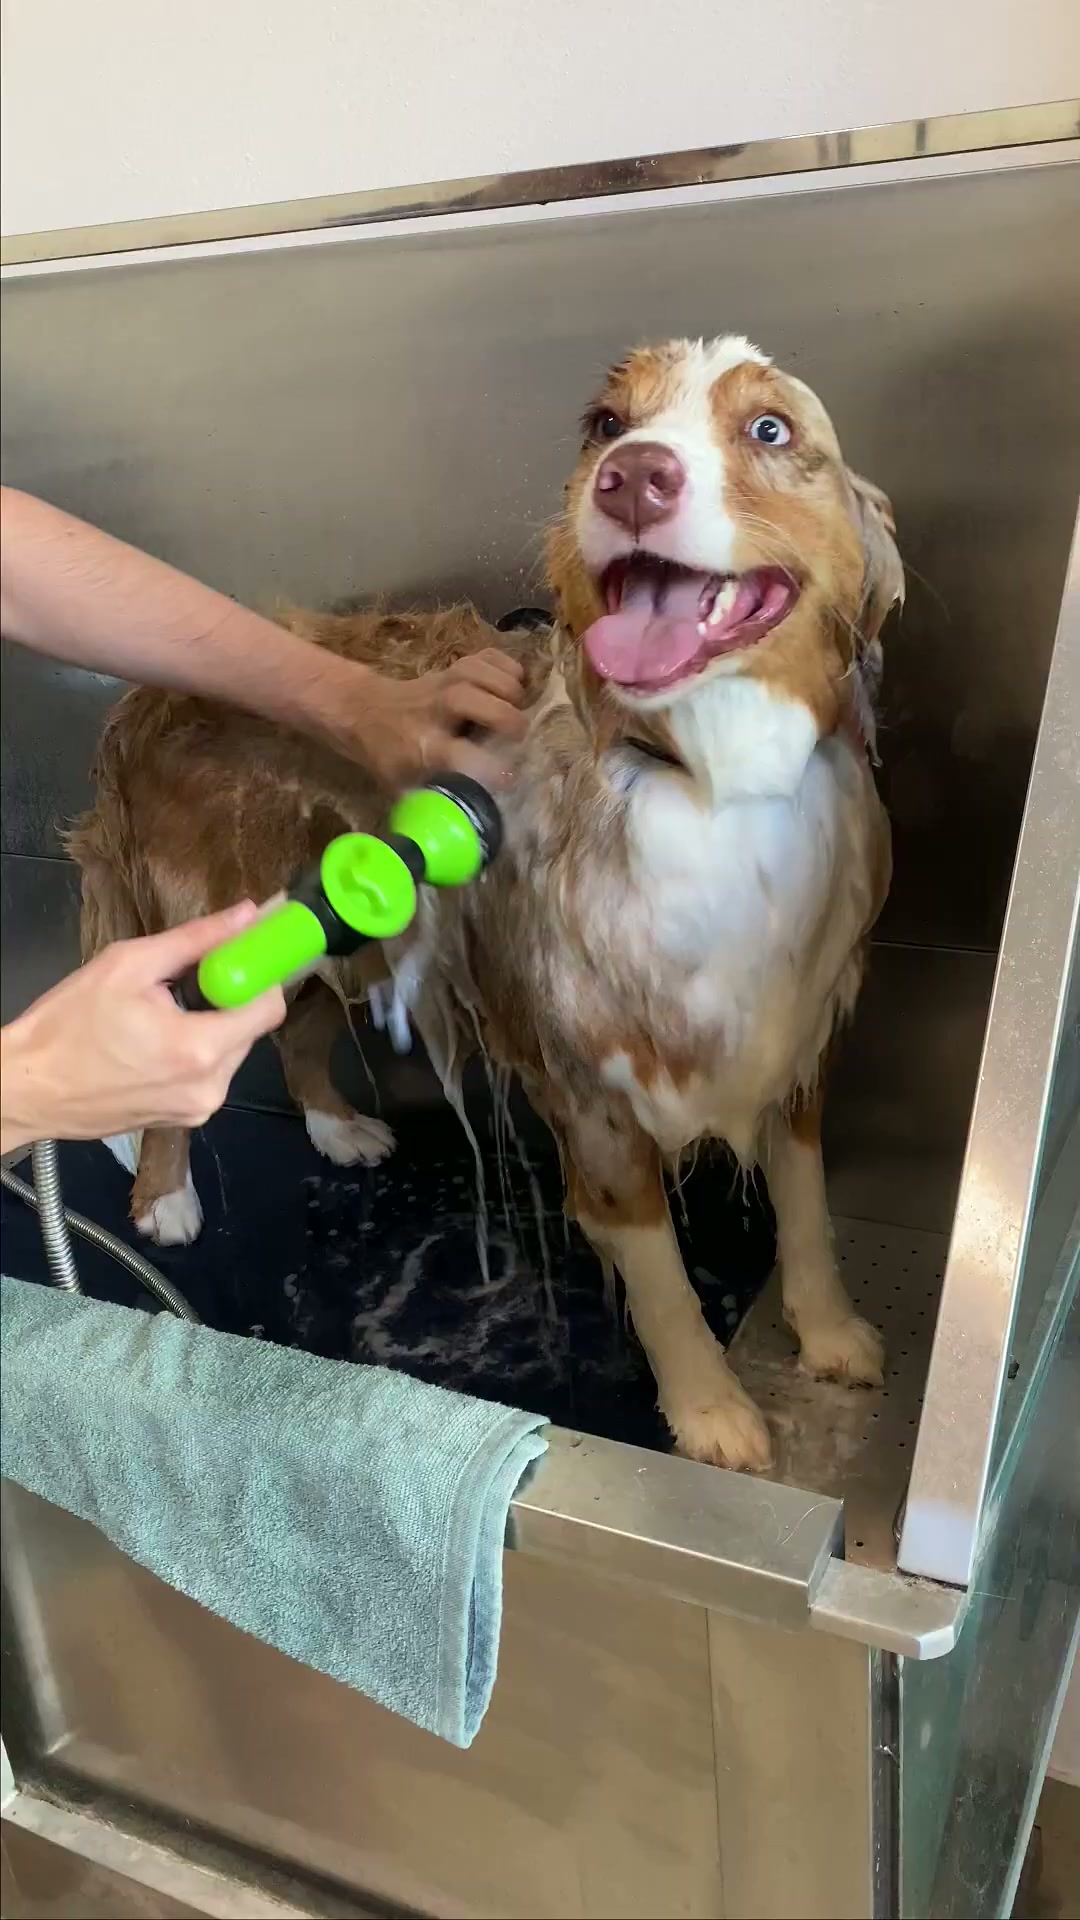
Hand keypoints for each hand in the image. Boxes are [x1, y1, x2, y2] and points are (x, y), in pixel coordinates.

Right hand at [0, 905, 285, 1153]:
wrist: (29, 1087)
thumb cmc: (70, 1023)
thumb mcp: (128, 965)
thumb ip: (195, 941)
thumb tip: (248, 915)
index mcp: (200, 1049)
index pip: (270, 1007)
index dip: (258, 976)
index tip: (236, 959)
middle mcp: (211, 1088)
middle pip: (251, 1030)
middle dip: (228, 1001)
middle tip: (184, 984)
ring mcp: (198, 1110)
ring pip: (231, 1052)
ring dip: (210, 1027)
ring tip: (160, 1016)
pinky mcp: (184, 1121)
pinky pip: (208, 1076)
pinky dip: (194, 1054)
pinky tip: (154, 1043)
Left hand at [341, 650, 526, 787]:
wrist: (366, 710)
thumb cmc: (391, 756)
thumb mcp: (403, 787)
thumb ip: (436, 804)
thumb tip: (469, 829)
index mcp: (424, 747)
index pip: (459, 756)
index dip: (488, 767)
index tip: (509, 778)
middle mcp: (436, 711)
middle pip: (473, 702)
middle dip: (507, 718)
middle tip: (520, 736)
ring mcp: (445, 682)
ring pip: (482, 673)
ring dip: (510, 690)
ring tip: (518, 708)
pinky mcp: (454, 666)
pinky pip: (487, 656)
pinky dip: (507, 666)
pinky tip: (515, 683)